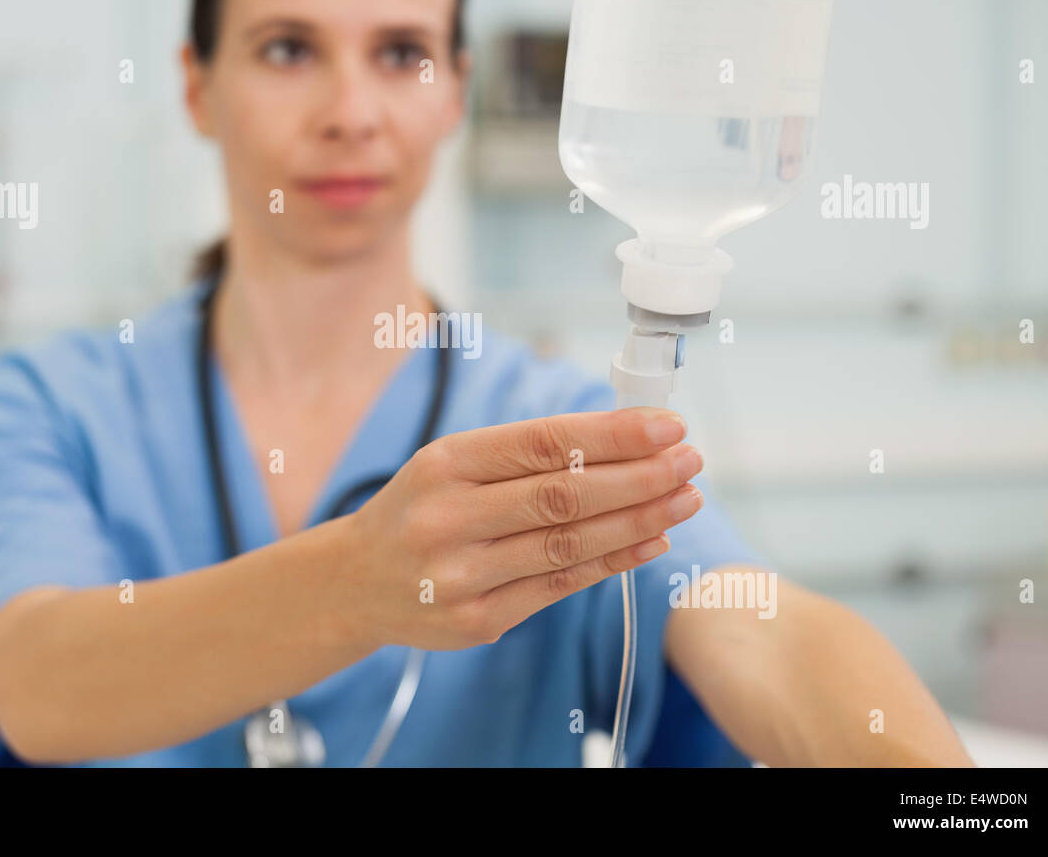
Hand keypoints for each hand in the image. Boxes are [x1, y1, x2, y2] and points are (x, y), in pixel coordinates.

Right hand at [341, 407, 703, 649]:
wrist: (356, 581)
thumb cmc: (421, 508)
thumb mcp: (451, 463)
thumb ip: (525, 453)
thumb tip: (624, 439)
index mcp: (445, 463)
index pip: (542, 443)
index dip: (612, 435)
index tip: (667, 426)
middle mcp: (448, 517)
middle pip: (563, 495)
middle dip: (639, 477)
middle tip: (690, 461)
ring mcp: (460, 575)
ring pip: (568, 544)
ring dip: (638, 521)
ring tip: (684, 499)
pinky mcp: (476, 621)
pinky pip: (558, 586)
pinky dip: (611, 562)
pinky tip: (651, 541)